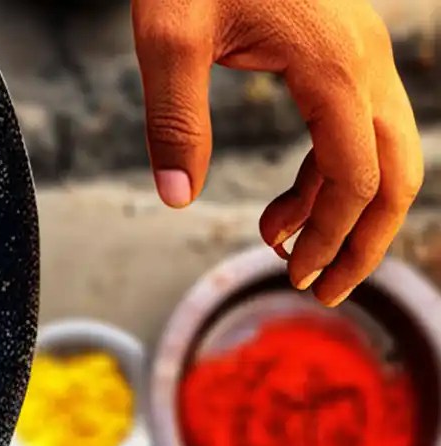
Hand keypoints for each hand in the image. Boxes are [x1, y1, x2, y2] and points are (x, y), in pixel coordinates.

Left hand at [132, 0, 422, 306]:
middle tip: (319, 288)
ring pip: (384, 152)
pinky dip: (328, 175)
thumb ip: (174, 115)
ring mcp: (361, 56)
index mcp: (331, 63)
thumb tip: (175, 196)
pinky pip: (356, 129)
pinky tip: (281, 206)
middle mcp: (364, 62)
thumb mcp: (168, 34)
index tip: (294, 275)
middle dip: (366, 239)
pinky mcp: (342, 54)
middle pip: (399, 171)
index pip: (358, 175)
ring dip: (343, 211)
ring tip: (279, 246)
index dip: (335, 236)